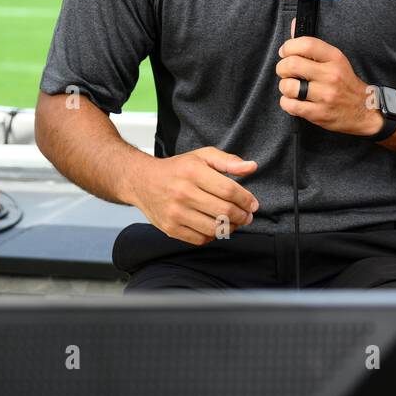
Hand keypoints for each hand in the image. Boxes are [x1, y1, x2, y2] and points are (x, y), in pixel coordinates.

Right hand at [128, 147, 257, 245]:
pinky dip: (212, 235)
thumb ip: (228, 161)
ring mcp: (175, 213)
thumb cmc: (178, 168)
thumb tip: (252, 167)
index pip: (229, 190)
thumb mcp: (203, 156)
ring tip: (234, 222)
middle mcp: (183, 193)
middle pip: (224, 211)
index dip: (246, 200)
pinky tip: (215, 226)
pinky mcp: (170, 228)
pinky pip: (200, 239)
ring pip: (214, 228)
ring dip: (230, 228)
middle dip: (242, 216)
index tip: (253, 205)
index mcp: (193, 172)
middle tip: (247, 216)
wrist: (142, 181)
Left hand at [275, 25, 381, 136]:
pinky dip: (287, 102)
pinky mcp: (318, 113)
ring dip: (284, 86)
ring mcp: (325, 95)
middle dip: (282, 67)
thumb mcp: (334, 59)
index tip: (285, 52)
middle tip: (286, 71)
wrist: (364, 110)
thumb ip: (312, 44)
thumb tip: (294, 24)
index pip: (306, 44)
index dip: (288, 46)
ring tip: (292, 87)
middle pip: (292, 64)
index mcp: (335, 58)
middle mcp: (331, 75)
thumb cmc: (345, 82)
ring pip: (287, 86)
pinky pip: (289, 105)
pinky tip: (295, 100)